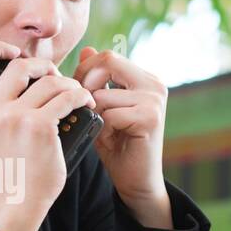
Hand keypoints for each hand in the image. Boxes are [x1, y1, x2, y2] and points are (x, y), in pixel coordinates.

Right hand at [0, 41, 95, 230]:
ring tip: (75, 94)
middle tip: (54, 77)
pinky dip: (80, 97)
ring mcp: (14, 117)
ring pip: (49, 81)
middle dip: (42, 66)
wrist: (16, 202)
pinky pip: (67, 97)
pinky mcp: (39, 126)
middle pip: (19, 66)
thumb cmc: (8, 171)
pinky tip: (84, 104)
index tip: (13, 52)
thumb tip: (16, 79)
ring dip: (67, 83)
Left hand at [74, 47, 171, 225]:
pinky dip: (102, 129)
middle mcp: (154, 84)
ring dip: (94, 114)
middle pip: (108, 62)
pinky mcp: (151, 118)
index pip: (107, 57)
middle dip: (85, 84)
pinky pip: (110, 114)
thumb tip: (86, 50)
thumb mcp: (102, 108)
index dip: (84, 71)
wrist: (136, 180)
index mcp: (143, 78)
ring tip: (102, 129)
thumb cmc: (117, 145)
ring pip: (103, 93)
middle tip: (83, 108)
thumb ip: (96, 80)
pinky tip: (110, 139)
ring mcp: (154, 99)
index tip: (75, 92)